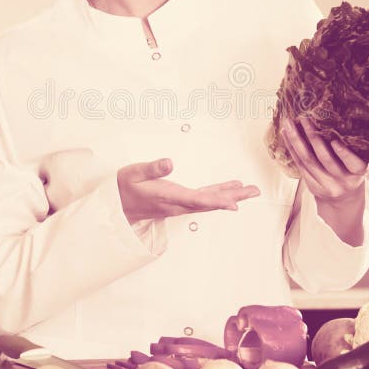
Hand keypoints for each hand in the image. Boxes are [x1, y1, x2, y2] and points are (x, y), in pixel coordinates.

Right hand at [117, 158, 260, 223]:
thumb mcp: (134, 173)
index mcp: (168, 197)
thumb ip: (152, 168)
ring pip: (208, 203)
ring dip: (229, 196)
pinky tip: (227, 194)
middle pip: (209, 203)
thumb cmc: (123, 188)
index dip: (216, 201)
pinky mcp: (178, 203)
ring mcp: (178, 206)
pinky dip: (217, 197)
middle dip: (233, 197)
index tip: (234, 202)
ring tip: (247, 190)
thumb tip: (170, 162)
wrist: (115, 207)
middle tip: (254, 191)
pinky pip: (202, 201)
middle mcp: (177, 205)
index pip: (196, 200)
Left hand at [280, 116, 367, 244]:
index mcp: (358, 173)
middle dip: (313, 137)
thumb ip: (351, 148)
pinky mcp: (312, 186)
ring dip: (296, 139)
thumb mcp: (357, 163)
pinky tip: (286, 134)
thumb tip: (332, 119)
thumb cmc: (352, 172)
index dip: (344, 154)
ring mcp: (326, 185)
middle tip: (304, 118)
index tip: (335, 141)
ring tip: (289, 123)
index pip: (353, 163)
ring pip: (308, 160)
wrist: (344, 199)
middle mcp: (342, 181)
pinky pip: (299, 164)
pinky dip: (292, 148)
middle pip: (325, 158)